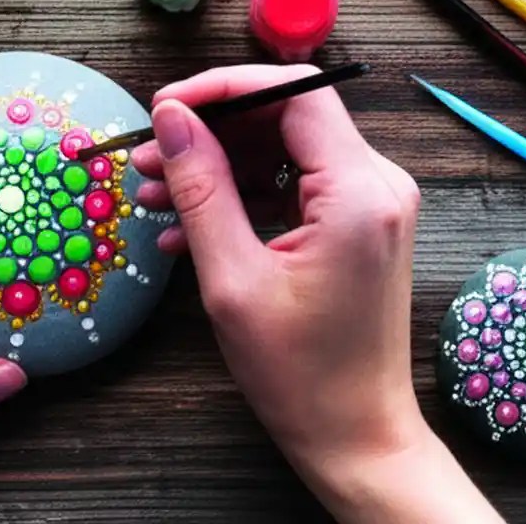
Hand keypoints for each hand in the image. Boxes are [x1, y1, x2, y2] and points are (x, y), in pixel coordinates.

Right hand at [133, 65, 501, 523]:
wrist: (356, 438)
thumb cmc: (300, 374)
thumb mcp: (232, 278)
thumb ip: (201, 187)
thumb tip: (171, 118)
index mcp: (358, 192)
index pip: (293, 92)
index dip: (223, 88)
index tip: (165, 106)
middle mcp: (377, 186)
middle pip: (286, 116)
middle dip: (211, 131)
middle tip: (148, 157)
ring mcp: (371, 205)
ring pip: (283, 150)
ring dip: (217, 166)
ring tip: (154, 195)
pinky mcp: (357, 226)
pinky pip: (292, 186)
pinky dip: (241, 196)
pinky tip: (186, 226)